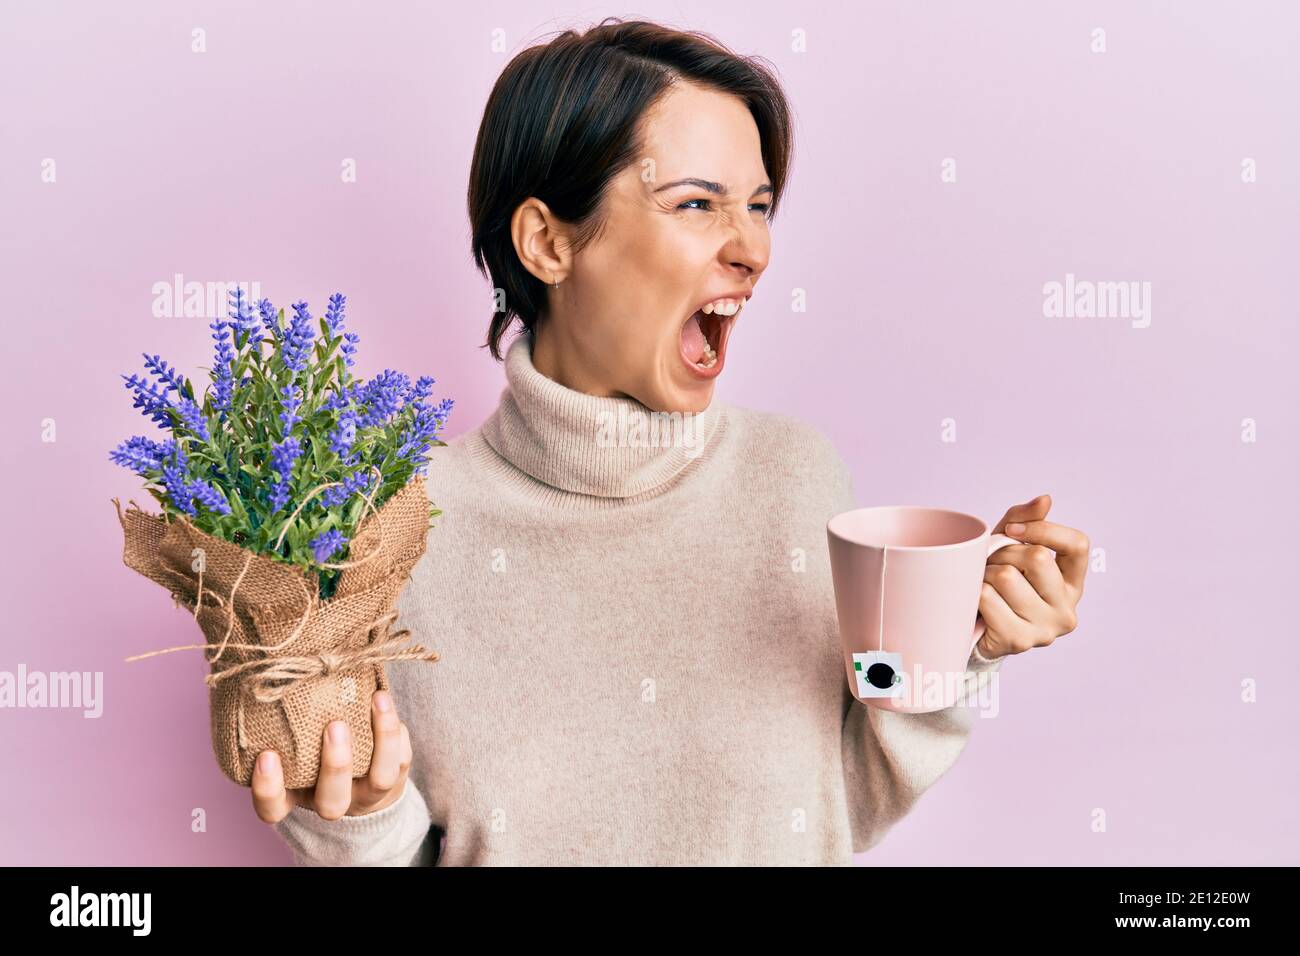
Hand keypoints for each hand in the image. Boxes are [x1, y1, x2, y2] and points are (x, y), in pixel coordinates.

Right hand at [251, 689, 412, 823]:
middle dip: (336, 765)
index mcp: (296, 797)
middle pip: (333, 802)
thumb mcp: (290, 745)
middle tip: (335, 726)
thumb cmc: (309, 751)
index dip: (267, 788)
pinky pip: (402, 760)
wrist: (358, 782)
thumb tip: (277, 672)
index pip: (273, 808)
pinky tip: (384, 701)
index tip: (267, 756)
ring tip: (377, 699)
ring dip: (382, 740)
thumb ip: (281, 725)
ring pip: (381, 780)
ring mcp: (367, 795)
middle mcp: (332, 802)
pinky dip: (397, 732)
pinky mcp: (395, 780)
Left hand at [975, 493, 1088, 660]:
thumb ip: (1024, 520)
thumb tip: (1045, 499)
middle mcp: (1066, 609)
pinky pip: (987, 598)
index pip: (1078, 544)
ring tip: (983, 584)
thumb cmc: (994, 583)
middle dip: (1004, 554)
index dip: (1044, 529)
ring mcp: (1045, 629)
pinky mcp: (1019, 641)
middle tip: (991, 566)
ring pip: (1007, 577)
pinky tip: (975, 603)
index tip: (1012, 529)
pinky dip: (973, 593)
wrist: (969, 626)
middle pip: (1037, 557)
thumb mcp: (1009, 547)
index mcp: (1072, 584)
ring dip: (984, 574)